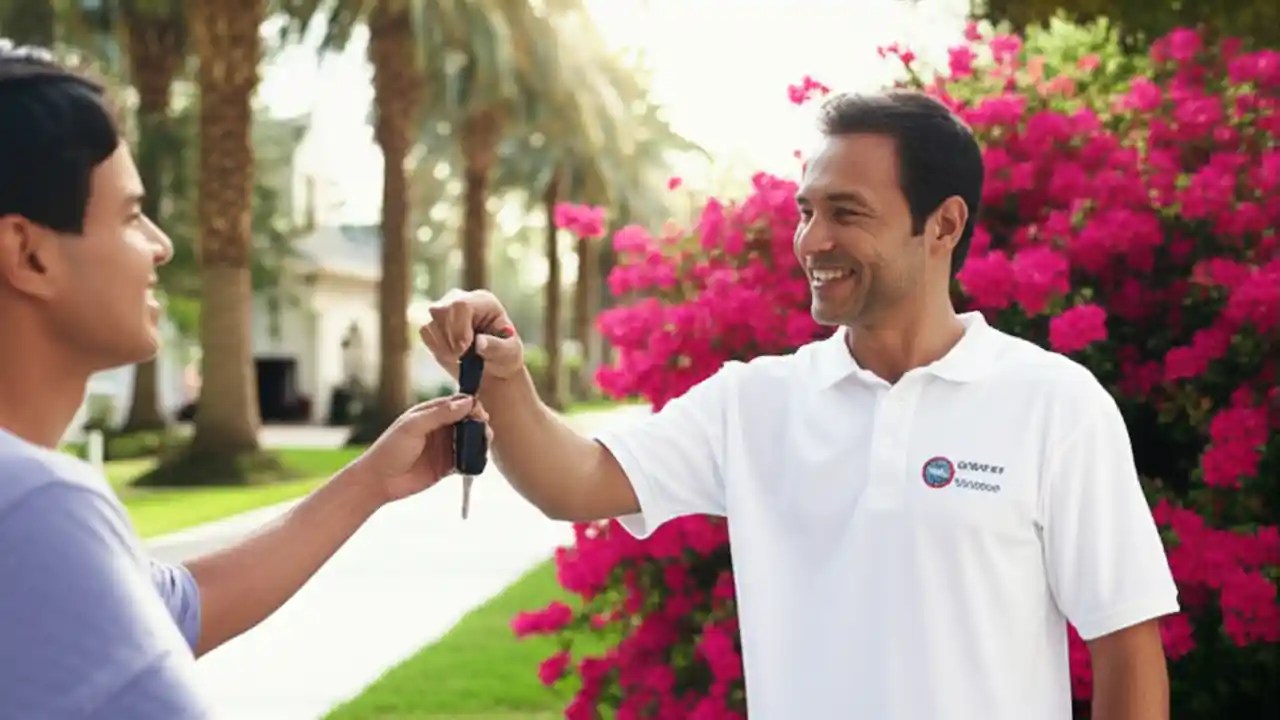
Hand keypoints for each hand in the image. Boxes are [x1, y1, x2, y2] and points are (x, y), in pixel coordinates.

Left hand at [351, 394, 489, 502]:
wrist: (379, 481)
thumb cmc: (390, 449)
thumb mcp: (413, 427)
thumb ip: (439, 414)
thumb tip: (467, 402)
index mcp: (430, 413)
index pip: (457, 403)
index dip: (470, 405)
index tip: (479, 412)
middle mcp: (439, 428)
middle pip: (467, 421)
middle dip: (478, 423)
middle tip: (484, 429)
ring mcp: (444, 447)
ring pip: (470, 440)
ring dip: (479, 440)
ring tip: (484, 443)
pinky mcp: (447, 466)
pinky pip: (467, 460)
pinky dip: (475, 459)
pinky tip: (478, 459)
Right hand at [419, 289, 524, 382]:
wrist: (492, 369)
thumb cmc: (504, 357)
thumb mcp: (509, 354)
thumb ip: (496, 348)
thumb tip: (479, 342)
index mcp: (483, 301)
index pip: (461, 304)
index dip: (459, 328)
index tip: (465, 348)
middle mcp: (461, 300)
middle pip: (440, 310)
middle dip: (449, 338)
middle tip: (462, 356)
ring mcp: (445, 310)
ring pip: (430, 322)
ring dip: (443, 345)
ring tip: (460, 357)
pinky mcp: (434, 323)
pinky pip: (425, 332)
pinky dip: (436, 347)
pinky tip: (451, 354)